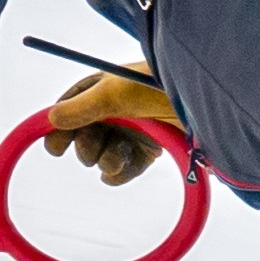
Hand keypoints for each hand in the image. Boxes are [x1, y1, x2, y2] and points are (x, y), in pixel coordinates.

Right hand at [43, 69, 177, 185]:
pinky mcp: (152, 149)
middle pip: (85, 135)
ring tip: (117, 161)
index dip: (60, 128)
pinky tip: (122, 171)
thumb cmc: (160, 86)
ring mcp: (135, 130)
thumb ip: (81, 107)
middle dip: (86, 147)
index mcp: (105, 88)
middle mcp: (118, 109)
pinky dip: (120, 174)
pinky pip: (125, 169)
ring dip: (106, 161)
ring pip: (104, 154)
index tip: (55, 150)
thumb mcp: (115, 93)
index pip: (71, 108)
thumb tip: (51, 120)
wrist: (208, 104)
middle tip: (92, 153)